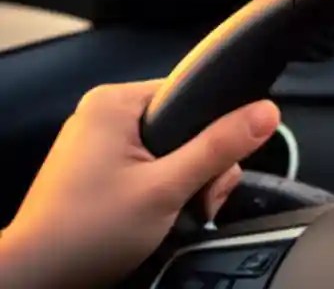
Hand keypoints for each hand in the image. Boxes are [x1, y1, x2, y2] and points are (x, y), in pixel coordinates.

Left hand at [0, 80, 279, 288]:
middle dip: (200, 169)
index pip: (192, 95)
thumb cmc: (88, 232)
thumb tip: (268, 111)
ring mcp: (98, 143)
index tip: (215, 170)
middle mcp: (104, 114)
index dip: (216, 131)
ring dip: (184, 185)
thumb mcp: (166, 189)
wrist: (34, 281)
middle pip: (186, 126)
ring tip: (171, 216)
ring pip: (172, 151)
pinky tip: (157, 216)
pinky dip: (162, 191)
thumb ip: (219, 148)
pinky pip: (150, 167)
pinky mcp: (97, 170)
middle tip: (192, 204)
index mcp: (115, 102)